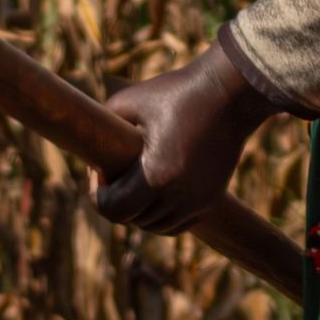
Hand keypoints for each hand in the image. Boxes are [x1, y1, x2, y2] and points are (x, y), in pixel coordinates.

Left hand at [96, 40, 275, 232]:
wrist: (230, 95)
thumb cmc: (178, 93)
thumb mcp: (129, 100)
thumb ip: (104, 125)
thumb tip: (90, 149)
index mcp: (158, 175)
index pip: (115, 210)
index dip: (98, 196)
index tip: (99, 172)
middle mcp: (180, 197)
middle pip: (134, 220)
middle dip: (117, 201)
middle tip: (112, 174)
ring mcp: (198, 201)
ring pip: (156, 227)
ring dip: (139, 211)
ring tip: (133, 183)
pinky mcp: (211, 198)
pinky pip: (177, 224)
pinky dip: (161, 216)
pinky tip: (155, 192)